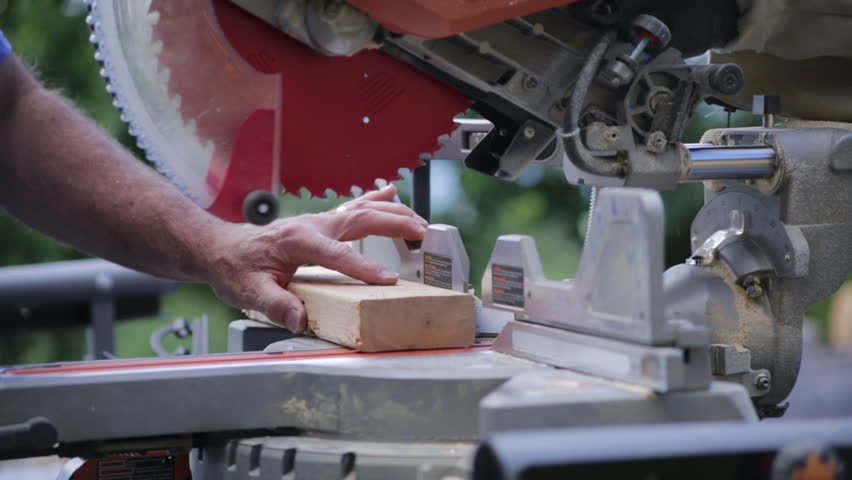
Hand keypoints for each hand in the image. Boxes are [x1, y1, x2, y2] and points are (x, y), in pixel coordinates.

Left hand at [202, 185, 426, 332]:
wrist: (221, 248)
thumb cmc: (235, 269)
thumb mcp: (248, 292)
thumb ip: (276, 305)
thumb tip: (300, 318)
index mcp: (296, 240)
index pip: (337, 254)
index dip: (364, 266)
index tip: (388, 278)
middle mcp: (311, 225)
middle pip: (360, 219)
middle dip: (394, 225)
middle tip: (422, 234)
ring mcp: (318, 221)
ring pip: (363, 210)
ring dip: (393, 213)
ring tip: (420, 222)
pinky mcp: (320, 223)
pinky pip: (353, 207)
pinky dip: (375, 199)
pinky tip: (391, 191)